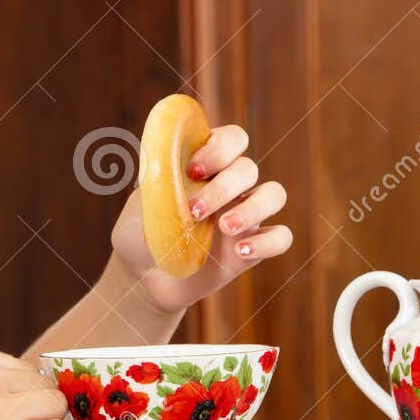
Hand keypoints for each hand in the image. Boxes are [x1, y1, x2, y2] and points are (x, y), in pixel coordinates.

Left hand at [110, 124, 291, 313]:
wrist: (143, 280)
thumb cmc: (140, 236)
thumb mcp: (138, 208)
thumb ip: (154, 183)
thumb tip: (163, 160)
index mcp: (205, 167)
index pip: (231, 139)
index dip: (220, 149)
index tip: (194, 171)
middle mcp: (230, 187)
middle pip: (248, 168)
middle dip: (223, 187)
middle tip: (194, 211)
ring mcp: (245, 216)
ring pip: (274, 194)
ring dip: (253, 208)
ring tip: (225, 228)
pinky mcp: (252, 248)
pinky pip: (281, 237)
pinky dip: (267, 241)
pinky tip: (240, 252)